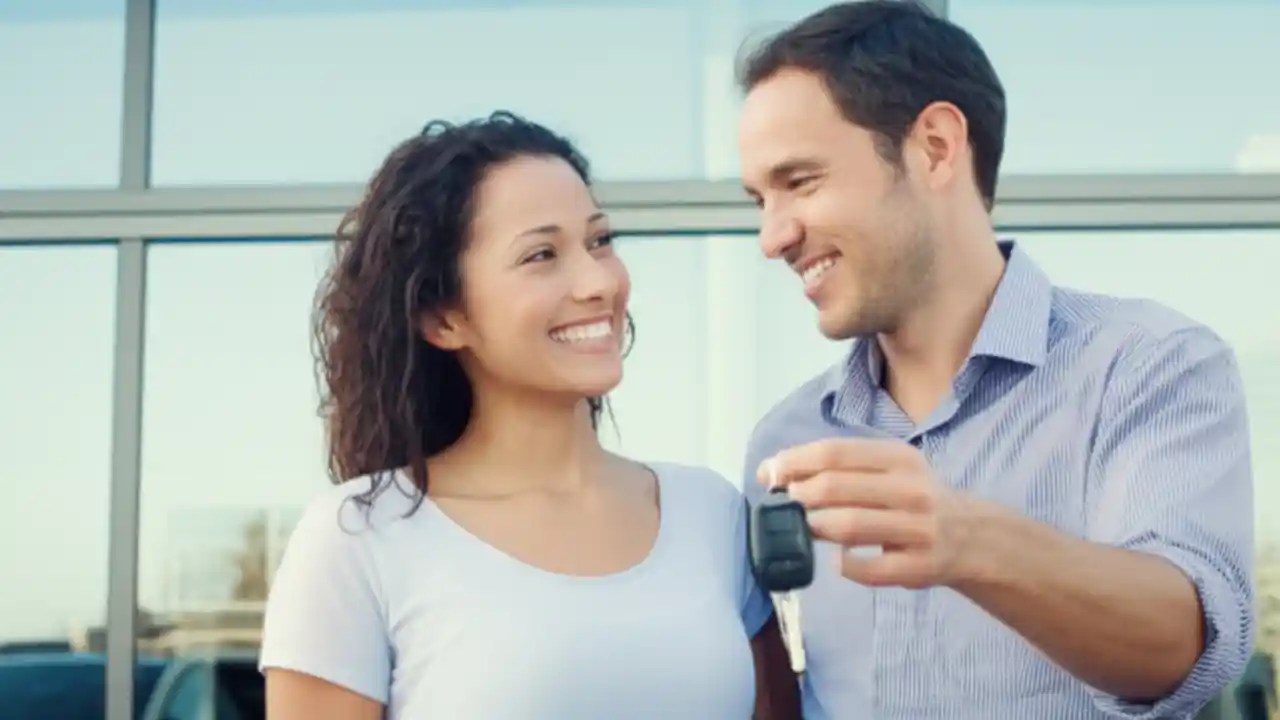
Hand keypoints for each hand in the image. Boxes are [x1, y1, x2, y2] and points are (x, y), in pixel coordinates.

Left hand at [759, 438, 983, 588]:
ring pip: (850, 525)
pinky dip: (845, 565)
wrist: (974, 536)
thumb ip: (841, 468)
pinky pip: (869, 569)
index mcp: (898, 458)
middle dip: (799, 495)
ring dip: (815, 527)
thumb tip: (775, 471)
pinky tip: (840, 560)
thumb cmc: (915, 498)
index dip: (794, 462)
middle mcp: (911, 489)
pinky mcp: (919, 567)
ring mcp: (918, 529)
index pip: (834, 452)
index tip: (769, 473)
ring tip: (806, 528)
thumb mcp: (890, 469)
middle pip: (836, 487)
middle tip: (785, 504)